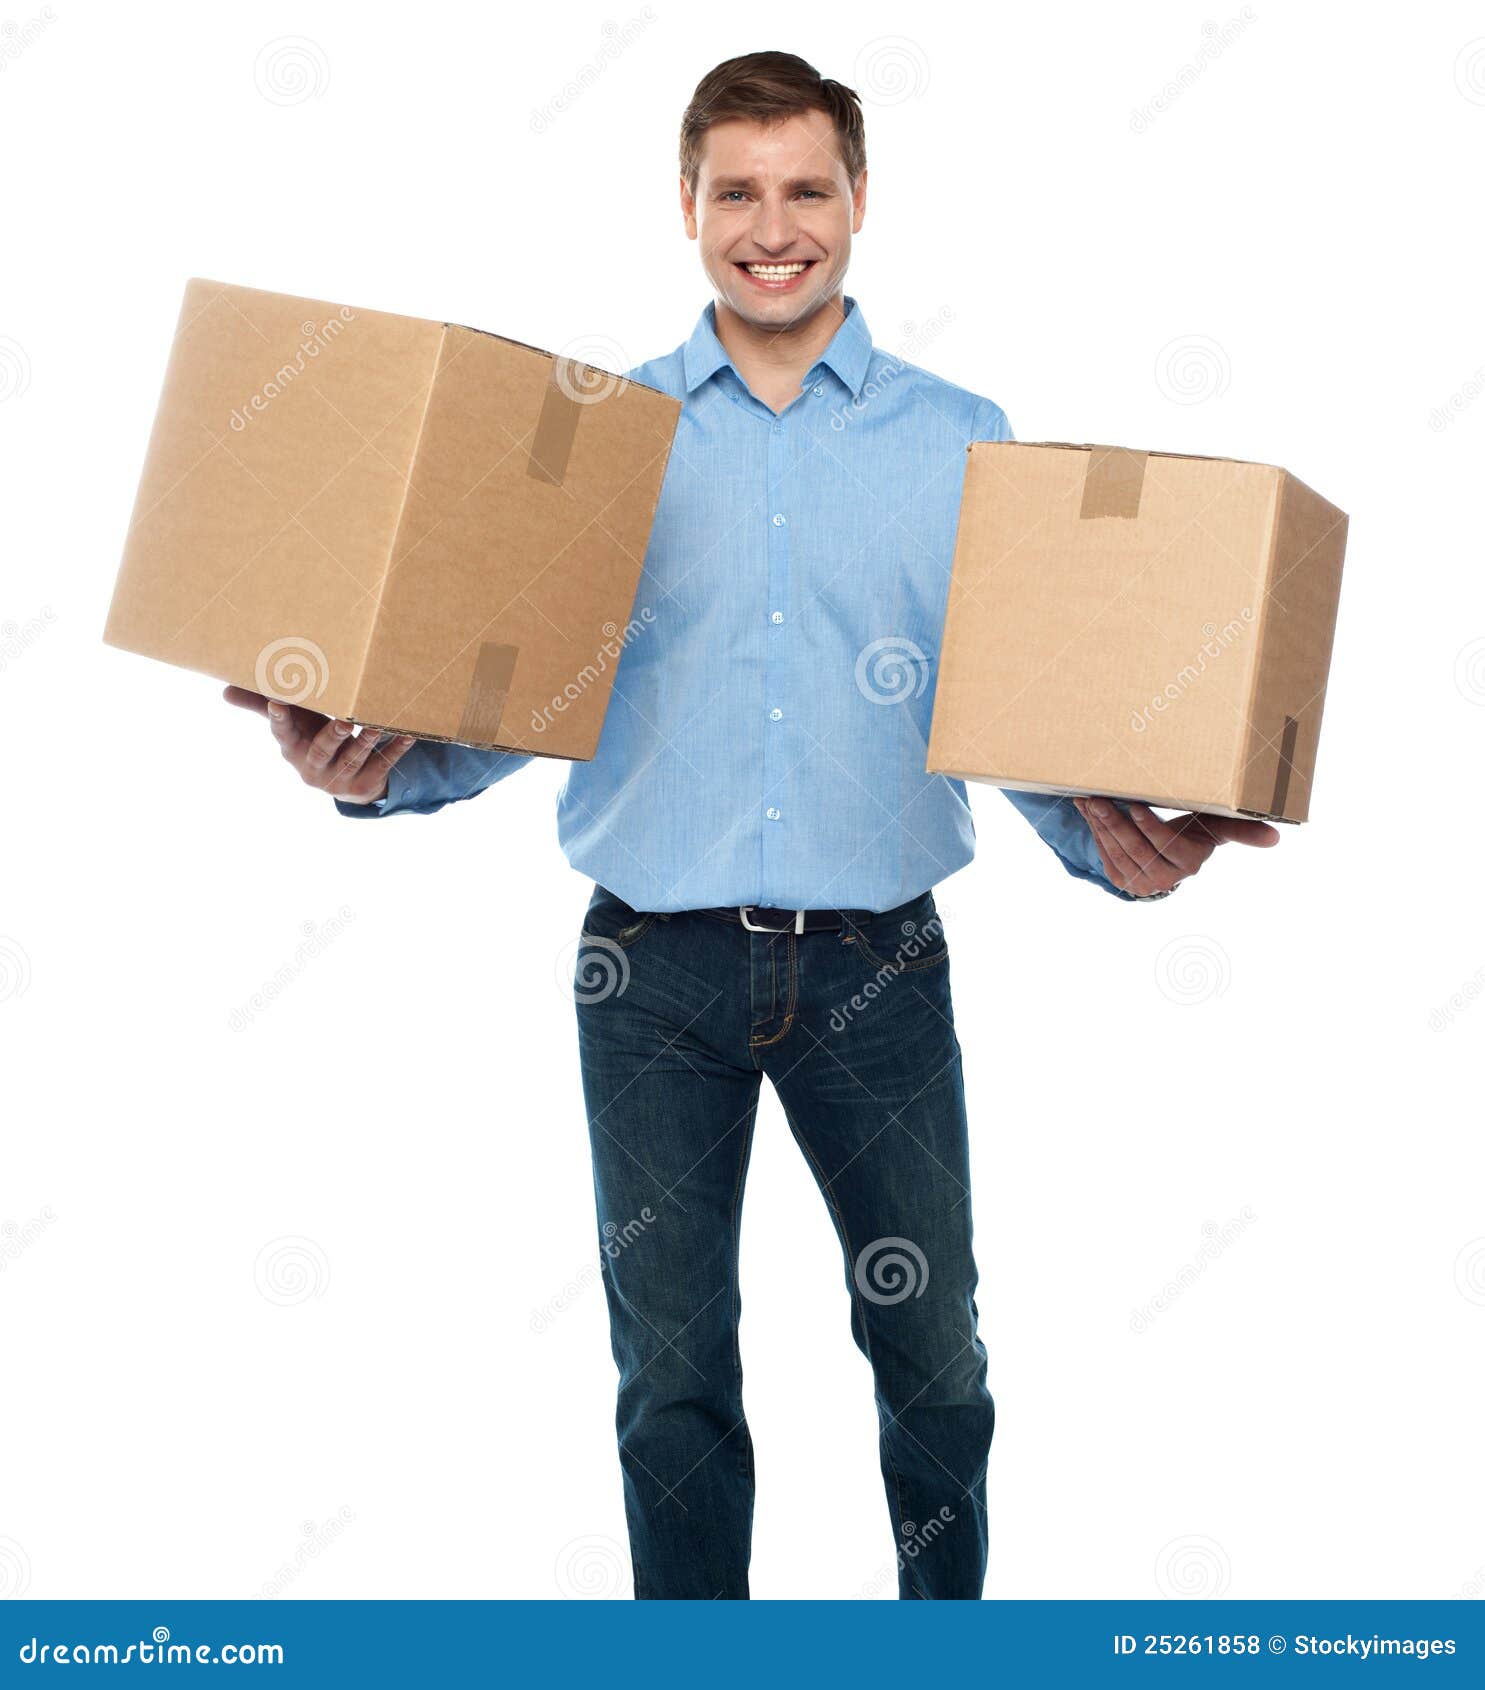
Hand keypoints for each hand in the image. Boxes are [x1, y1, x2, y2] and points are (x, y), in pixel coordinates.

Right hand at [223, 686, 418, 803]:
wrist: (346, 783)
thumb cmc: (313, 741)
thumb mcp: (293, 725)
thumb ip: (263, 707)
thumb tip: (225, 690)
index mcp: (292, 748)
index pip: (282, 732)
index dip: (279, 718)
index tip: (278, 701)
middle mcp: (312, 767)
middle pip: (322, 750)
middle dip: (333, 735)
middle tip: (345, 720)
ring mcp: (339, 779)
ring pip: (353, 758)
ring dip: (367, 741)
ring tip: (380, 724)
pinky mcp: (364, 785)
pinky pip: (381, 766)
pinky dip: (395, 750)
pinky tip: (407, 734)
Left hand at [1071, 796, 1279, 896]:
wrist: (1171, 859)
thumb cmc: (1196, 832)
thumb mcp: (1216, 828)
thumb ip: (1241, 831)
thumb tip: (1277, 836)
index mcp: (1189, 862)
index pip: (1166, 844)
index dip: (1149, 826)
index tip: (1134, 804)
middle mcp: (1165, 878)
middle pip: (1136, 848)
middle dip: (1114, 822)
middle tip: (1097, 798)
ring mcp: (1142, 883)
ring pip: (1116, 852)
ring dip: (1099, 825)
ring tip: (1087, 800)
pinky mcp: (1122, 882)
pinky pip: (1105, 856)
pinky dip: (1094, 832)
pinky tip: (1086, 811)